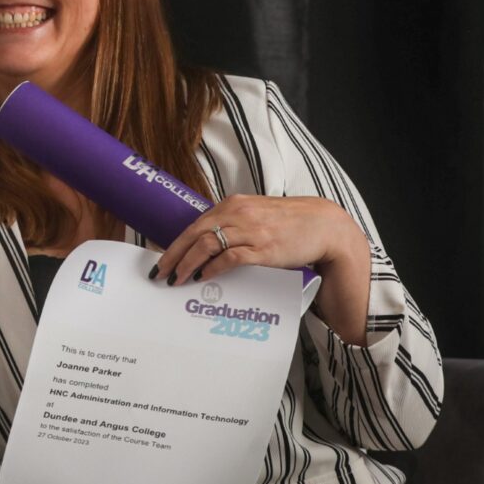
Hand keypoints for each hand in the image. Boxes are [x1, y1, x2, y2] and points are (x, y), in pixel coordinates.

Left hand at [150, 194, 370, 342]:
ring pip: (207, 245)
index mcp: (232, 204)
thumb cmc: (288, 223)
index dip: (174, 244)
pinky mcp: (263, 248)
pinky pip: (230, 258)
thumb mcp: (255, 215)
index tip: (160, 260)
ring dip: (188, 264)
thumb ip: (232, 223)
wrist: (324, 225)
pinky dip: (213, 268)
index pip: (194, 225)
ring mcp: (250, 230)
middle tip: (160, 274)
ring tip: (178, 279)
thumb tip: (206, 242)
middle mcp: (237, 213)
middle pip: (194, 234)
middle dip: (173, 256)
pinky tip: (203, 277)